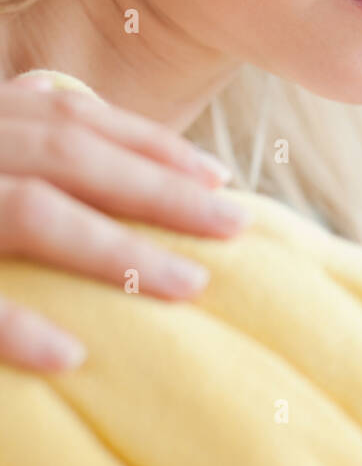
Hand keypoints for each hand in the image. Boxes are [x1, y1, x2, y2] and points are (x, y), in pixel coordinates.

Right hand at [0, 74, 247, 372]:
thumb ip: (10, 136)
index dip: (147, 144)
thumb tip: (59, 109)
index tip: (217, 174)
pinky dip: (17, 325)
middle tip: (234, 225)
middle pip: (69, 157)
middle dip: (160, 190)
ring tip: (191, 285)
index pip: (68, 118)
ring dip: (116, 250)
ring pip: (32, 212)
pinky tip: (71, 356)